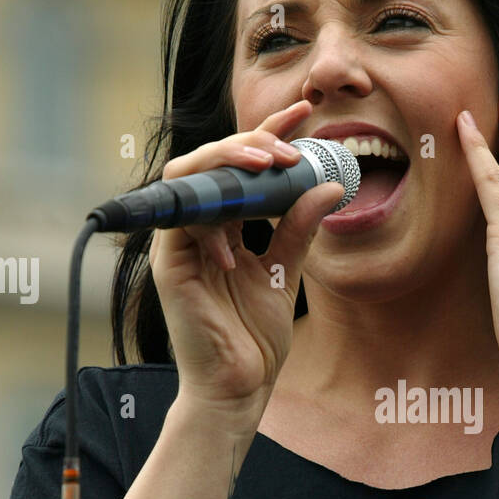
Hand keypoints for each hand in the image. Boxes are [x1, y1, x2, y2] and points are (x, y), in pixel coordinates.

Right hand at [149, 99, 344, 419]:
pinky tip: (242, 240)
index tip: (305, 113)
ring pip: (191, 177)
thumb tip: (330, 184)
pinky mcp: (169, 266)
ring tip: (271, 164)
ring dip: (231, 163)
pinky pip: (182, 221)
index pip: (243, 166)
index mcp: (225, 225)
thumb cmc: (256, 337)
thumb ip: (300, 227)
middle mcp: (198, 227)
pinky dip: (214, 219)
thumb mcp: (288, 271)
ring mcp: (180, 244)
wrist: (240, 386)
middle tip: (290, 147)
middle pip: (213, 161)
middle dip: (252, 143)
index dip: (270, 134)